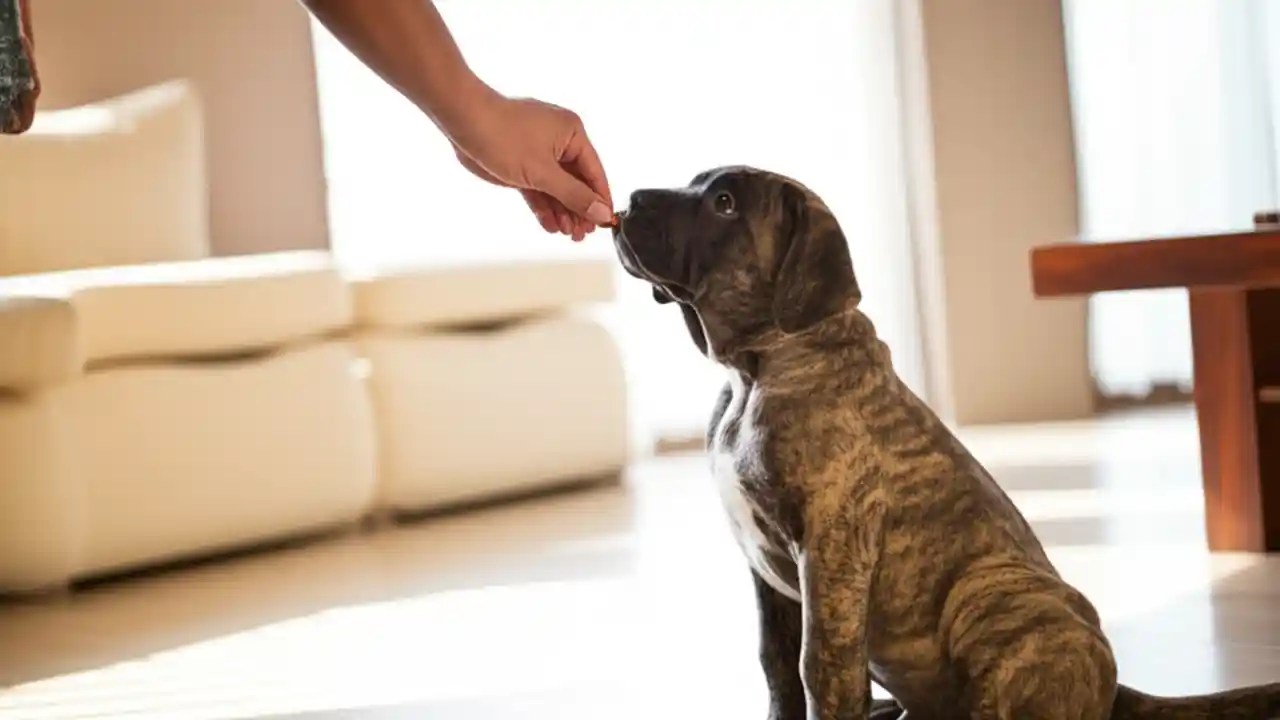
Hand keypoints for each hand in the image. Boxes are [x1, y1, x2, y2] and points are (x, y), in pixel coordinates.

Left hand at [451, 95, 612, 242]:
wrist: (464, 124)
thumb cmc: (503, 135)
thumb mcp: (543, 172)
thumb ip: (574, 195)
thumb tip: (601, 212)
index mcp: (572, 133)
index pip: (594, 172)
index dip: (600, 200)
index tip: (604, 224)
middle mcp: (559, 142)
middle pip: (577, 183)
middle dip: (579, 210)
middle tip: (582, 235)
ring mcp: (539, 153)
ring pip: (557, 188)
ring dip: (562, 211)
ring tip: (567, 234)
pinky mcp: (522, 164)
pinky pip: (539, 188)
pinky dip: (544, 206)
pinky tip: (551, 224)